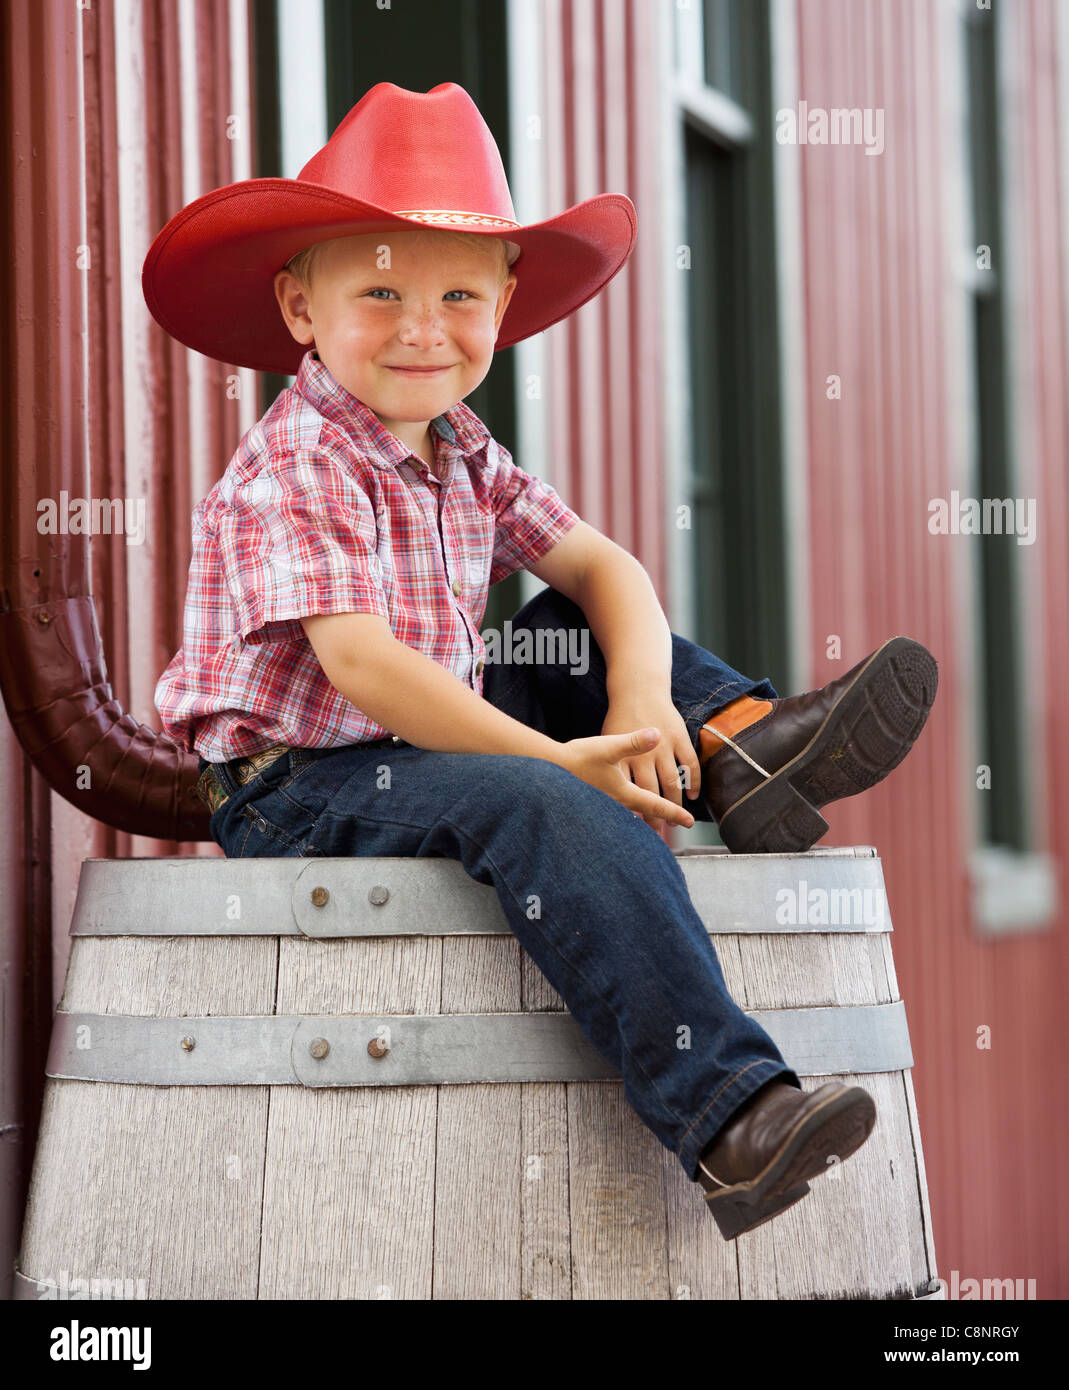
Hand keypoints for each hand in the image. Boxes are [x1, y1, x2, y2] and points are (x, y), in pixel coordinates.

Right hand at [555, 728, 695, 828]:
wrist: (548, 767)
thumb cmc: (579, 757)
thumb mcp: (609, 746)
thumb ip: (634, 742)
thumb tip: (657, 735)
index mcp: (624, 791)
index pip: (655, 804)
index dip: (674, 812)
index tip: (690, 821)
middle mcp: (615, 802)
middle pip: (644, 816)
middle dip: (661, 820)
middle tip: (676, 825)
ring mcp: (603, 804)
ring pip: (629, 816)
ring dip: (644, 819)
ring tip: (652, 822)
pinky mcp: (592, 801)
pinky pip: (614, 812)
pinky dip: (626, 815)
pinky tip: (623, 811)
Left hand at [600, 696, 702, 831]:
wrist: (637, 690)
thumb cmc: (619, 720)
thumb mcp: (607, 743)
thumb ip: (611, 767)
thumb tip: (606, 794)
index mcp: (625, 757)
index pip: (629, 791)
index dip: (634, 812)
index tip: (635, 830)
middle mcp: (646, 754)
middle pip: (652, 792)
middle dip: (655, 816)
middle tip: (657, 834)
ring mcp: (665, 747)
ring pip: (673, 782)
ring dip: (675, 804)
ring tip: (675, 821)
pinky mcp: (679, 738)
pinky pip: (691, 764)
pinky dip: (693, 781)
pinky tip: (692, 795)